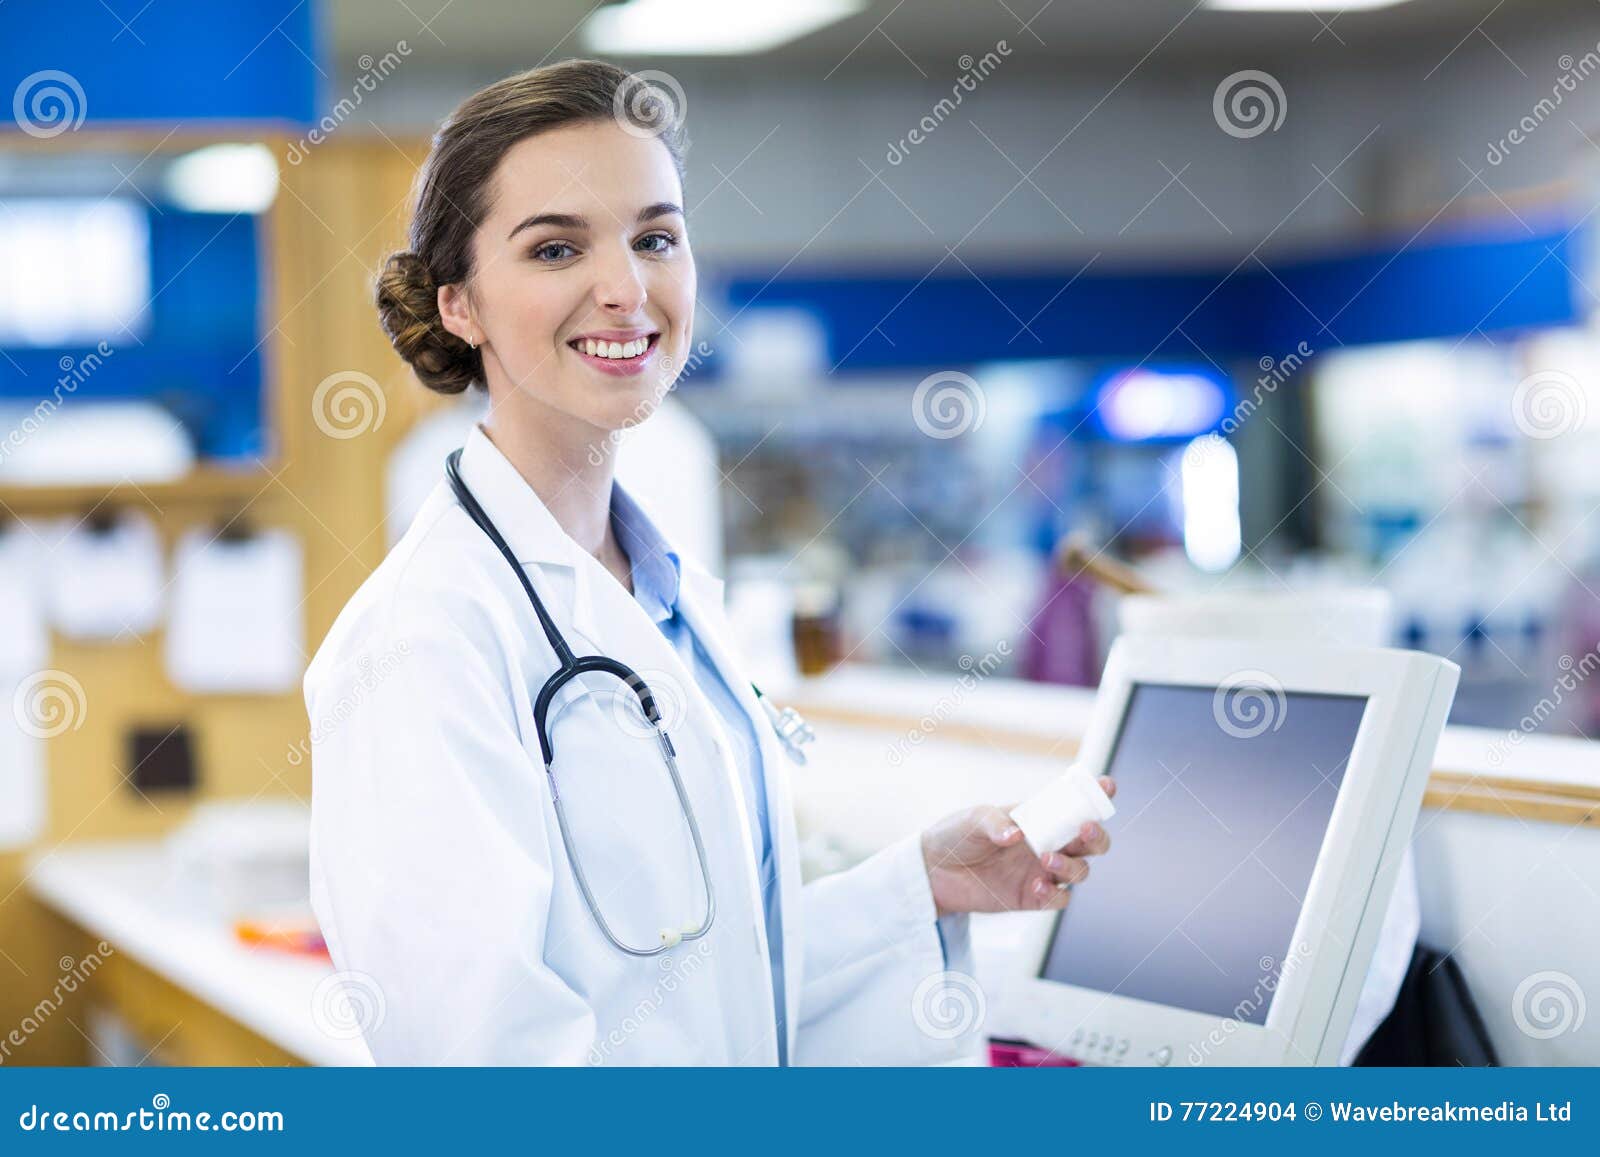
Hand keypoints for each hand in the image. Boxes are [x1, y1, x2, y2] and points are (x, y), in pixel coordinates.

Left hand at [920, 777, 1115, 915]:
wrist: (934, 872)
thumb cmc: (956, 835)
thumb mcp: (973, 819)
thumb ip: (995, 822)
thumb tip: (1016, 836)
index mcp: (1040, 818)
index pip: (1075, 805)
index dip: (1097, 795)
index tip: (1106, 785)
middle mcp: (1048, 844)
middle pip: (1091, 843)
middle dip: (1096, 836)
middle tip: (1083, 830)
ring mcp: (1042, 872)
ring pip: (1081, 871)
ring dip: (1072, 866)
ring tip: (1046, 860)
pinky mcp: (1031, 897)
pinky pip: (1058, 899)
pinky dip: (1054, 893)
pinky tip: (1036, 886)